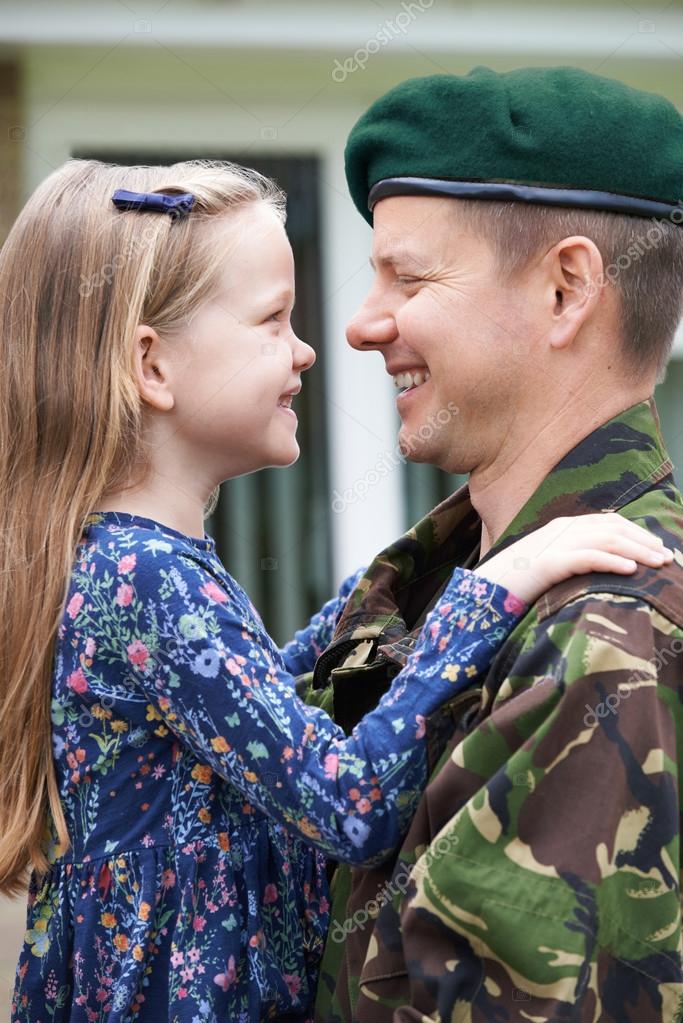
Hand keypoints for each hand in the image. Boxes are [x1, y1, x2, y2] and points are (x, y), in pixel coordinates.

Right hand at [475, 512, 673, 605]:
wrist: (483, 591)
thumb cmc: (516, 583)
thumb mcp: (550, 565)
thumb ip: (573, 558)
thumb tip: (602, 566)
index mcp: (563, 526)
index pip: (609, 522)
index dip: (637, 533)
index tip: (659, 548)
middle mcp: (561, 529)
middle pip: (613, 529)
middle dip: (644, 541)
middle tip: (669, 558)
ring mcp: (554, 544)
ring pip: (605, 541)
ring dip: (637, 551)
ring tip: (659, 563)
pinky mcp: (548, 563)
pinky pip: (586, 558)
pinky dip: (611, 562)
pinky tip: (630, 571)